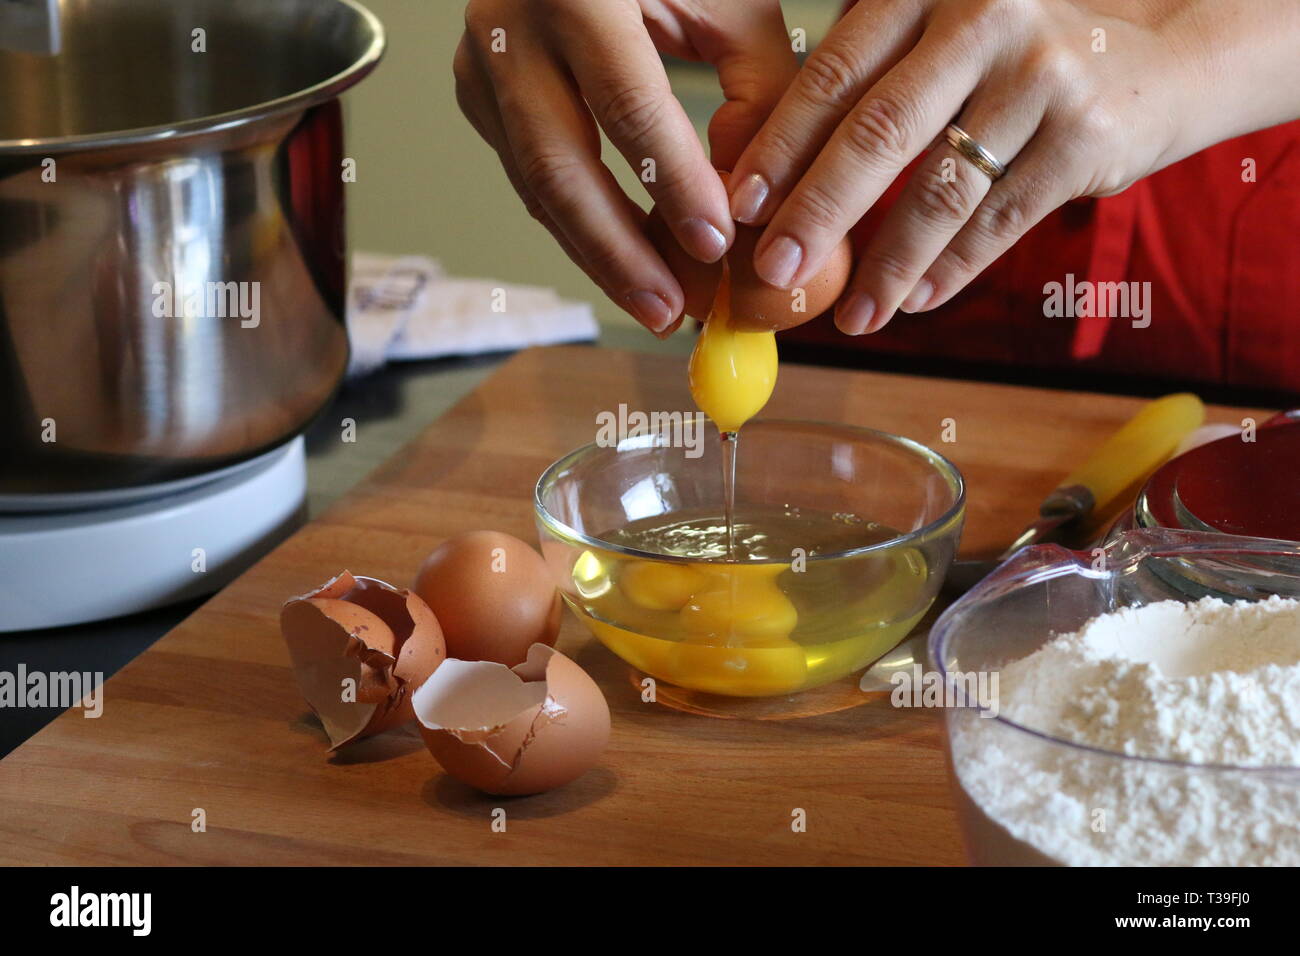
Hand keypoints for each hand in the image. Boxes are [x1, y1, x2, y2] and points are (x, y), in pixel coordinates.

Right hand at [454, 0, 797, 334]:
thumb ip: (756, 88)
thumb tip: (749, 199)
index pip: (627, 106)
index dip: (672, 185)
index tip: (715, 246)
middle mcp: (510, 26)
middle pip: (559, 166)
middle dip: (618, 253)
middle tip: (670, 311)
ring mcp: (482, 64)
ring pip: (536, 187)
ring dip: (598, 255)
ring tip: (656, 304)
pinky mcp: (480, 93)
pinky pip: (531, 178)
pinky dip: (581, 226)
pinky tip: (626, 261)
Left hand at [727, 0, 1225, 333]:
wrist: (1156, 54)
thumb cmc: (1017, 55)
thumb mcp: (943, 35)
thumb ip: (872, 78)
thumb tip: (774, 177)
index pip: (836, 73)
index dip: (782, 144)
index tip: (743, 205)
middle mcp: (986, 18)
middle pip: (879, 132)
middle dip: (818, 213)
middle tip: (775, 271)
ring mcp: (1042, 75)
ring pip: (941, 191)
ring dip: (887, 265)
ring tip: (853, 317)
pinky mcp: (1086, 137)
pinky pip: (998, 221)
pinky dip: (949, 270)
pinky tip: (912, 302)